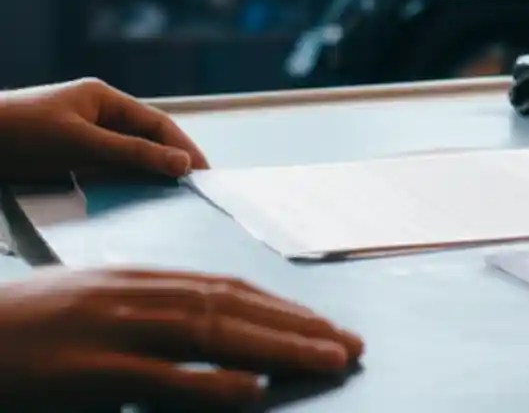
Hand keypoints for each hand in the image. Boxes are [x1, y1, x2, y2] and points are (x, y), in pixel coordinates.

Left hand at [0, 78, 209, 182]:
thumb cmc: (20, 133)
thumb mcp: (80, 143)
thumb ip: (131, 154)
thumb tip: (181, 164)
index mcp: (103, 99)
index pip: (157, 123)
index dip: (183, 147)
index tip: (205, 172)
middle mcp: (96, 114)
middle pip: (145, 138)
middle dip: (170, 161)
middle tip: (197, 189)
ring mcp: (80, 135)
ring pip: (126, 156)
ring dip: (147, 174)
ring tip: (173, 198)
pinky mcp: (65, 157)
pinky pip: (104, 170)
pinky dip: (122, 183)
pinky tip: (134, 199)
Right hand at [0, 267, 363, 411]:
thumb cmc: (18, 332)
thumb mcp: (91, 312)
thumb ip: (146, 322)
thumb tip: (201, 344)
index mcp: (136, 280)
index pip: (227, 288)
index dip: (282, 306)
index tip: (325, 324)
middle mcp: (133, 296)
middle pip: (234, 305)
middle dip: (299, 326)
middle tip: (350, 344)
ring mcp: (111, 331)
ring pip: (213, 333)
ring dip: (279, 348)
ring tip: (329, 361)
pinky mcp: (87, 371)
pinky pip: (160, 378)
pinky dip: (211, 385)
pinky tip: (253, 393)